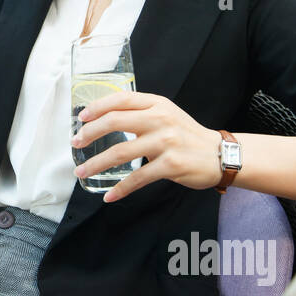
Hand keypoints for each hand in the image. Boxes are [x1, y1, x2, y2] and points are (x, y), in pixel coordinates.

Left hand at [70, 92, 223, 200]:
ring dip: (96, 163)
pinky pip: (138, 178)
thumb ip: (141, 113)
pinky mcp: (171, 166)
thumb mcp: (167, 114)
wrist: (220, 155)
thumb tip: (105, 120)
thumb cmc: (187, 135)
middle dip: (90, 133)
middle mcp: (160, 119)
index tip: (81, 118)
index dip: (97, 107)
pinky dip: (121, 189)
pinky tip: (109, 196)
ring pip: (120, 152)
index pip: (121, 99)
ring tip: (82, 171)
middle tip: (76, 143)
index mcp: (157, 104)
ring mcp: (166, 142)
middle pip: (115, 122)